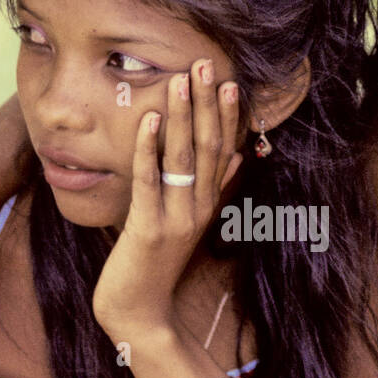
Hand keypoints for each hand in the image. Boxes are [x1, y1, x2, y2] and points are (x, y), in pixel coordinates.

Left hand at [91, 58, 242, 339]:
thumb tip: (237, 153)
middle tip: (205, 65)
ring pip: (181, 159)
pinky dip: (149, 149)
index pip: (222, 151)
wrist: (139, 312)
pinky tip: (149, 120)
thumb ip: (211, 187)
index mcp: (206, 204)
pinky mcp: (149, 230)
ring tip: (180, 80)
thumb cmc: (155, 265)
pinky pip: (149, 181)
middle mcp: (197, 209)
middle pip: (206, 147)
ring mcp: (175, 219)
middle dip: (206, 105)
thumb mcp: (186, 222)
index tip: (230, 82)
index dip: (226, 117)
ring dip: (181, 116)